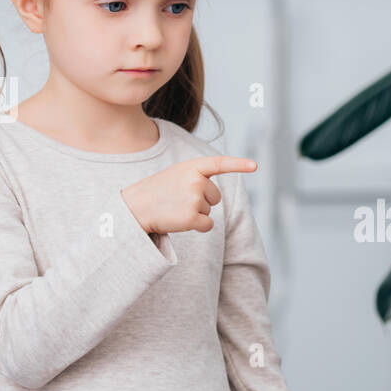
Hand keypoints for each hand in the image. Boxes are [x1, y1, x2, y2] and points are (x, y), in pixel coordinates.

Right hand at [121, 156, 256, 234]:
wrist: (135, 208)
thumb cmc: (157, 192)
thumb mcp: (177, 175)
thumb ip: (197, 177)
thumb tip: (215, 197)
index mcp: (192, 166)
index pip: (219, 163)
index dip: (239, 165)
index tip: (255, 166)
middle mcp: (196, 180)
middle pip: (215, 197)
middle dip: (202, 201)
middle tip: (179, 200)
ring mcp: (195, 199)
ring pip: (210, 211)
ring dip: (196, 213)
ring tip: (175, 208)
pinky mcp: (193, 217)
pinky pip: (208, 225)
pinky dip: (198, 227)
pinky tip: (180, 221)